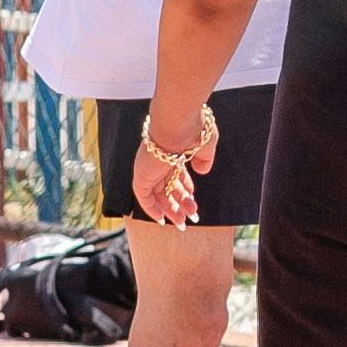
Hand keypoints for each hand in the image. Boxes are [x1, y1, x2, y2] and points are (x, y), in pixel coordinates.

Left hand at [132, 102, 212, 226]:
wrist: (178, 123)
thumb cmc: (194, 129)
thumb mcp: (205, 146)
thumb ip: (204, 158)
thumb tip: (202, 171)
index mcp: (171, 151)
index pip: (175, 172)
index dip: (184, 186)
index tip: (193, 197)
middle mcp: (158, 160)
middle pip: (167, 185)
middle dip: (179, 202)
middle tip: (191, 216)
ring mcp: (149, 167)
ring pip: (157, 194)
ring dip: (170, 209)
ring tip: (183, 223)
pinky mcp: (141, 174)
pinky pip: (143, 197)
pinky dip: (151, 209)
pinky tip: (162, 221)